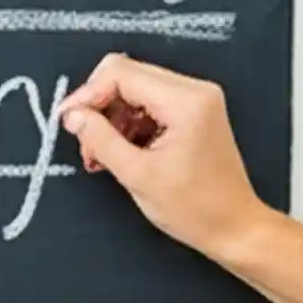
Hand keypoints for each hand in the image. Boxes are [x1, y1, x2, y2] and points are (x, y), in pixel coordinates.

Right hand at [58, 53, 267, 257]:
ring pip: (133, 89)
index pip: (121, 74)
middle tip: (85, 141)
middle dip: (98, 107)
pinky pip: (147, 103)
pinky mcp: (192, 112)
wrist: (234, 228)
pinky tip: (119, 151)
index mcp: (186, 102)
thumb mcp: (138, 175)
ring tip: (101, 154)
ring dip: (111, 117)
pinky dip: (127, 124)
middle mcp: (194, 92)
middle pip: (126, 75)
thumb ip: (100, 139)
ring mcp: (195, 100)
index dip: (87, 94)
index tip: (68, 120)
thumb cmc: (196, 209)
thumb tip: (73, 116)